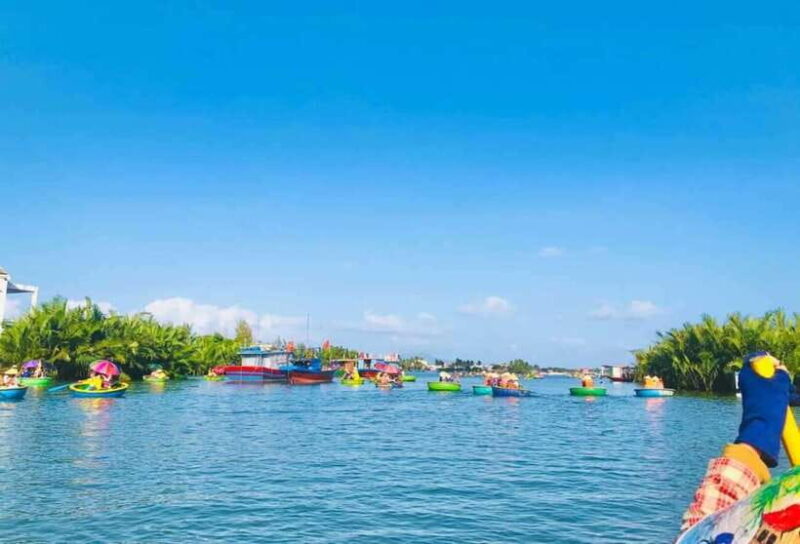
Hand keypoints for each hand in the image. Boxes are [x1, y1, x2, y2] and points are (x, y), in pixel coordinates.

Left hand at [736, 352, 791, 466]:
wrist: (762, 429)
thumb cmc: (769, 405)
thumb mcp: (779, 385)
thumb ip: (781, 374)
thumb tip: (781, 370)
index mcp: (746, 374)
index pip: (755, 358)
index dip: (768, 360)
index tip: (778, 365)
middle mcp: (747, 382)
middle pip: (765, 373)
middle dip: (780, 377)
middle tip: (789, 384)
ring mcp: (752, 394)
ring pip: (770, 385)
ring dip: (784, 388)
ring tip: (795, 396)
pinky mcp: (758, 405)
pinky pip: (771, 396)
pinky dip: (781, 397)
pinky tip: (794, 401)